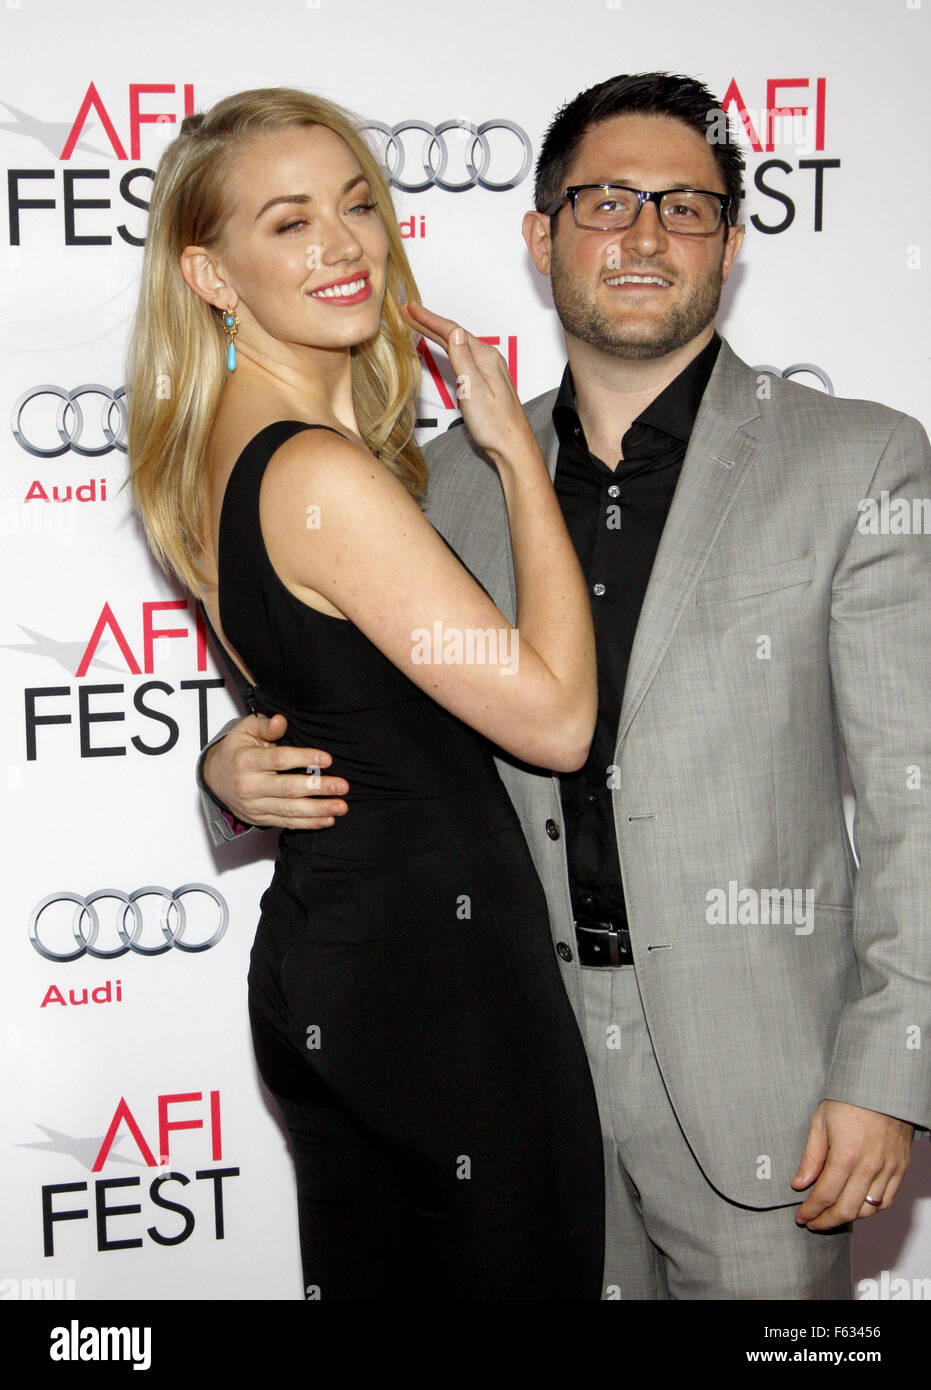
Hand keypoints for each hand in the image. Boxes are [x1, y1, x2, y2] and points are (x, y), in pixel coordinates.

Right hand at [203, 713, 347, 828]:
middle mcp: (250, 785)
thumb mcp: (245, 731)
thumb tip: (281, 721)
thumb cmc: (236, 751)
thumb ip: (265, 726)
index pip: (278, 760)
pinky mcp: (261, 819)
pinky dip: (309, 823)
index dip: (304, 758)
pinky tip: (327, 819)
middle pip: (288, 788)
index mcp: (247, 761)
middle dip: (318, 788)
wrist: (214, 778)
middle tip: (342, 786)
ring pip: (290, 810)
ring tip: (340, 806)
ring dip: (318, 810)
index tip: (327, 758)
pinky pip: (287, 823)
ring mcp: (255, 805)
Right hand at [402, 301, 536, 464]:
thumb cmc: (495, 424)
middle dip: (430, 322)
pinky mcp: (484, 380)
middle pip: (454, 334)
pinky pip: (461, 356)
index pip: (452, 331)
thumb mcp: (474, 390)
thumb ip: (463, 360)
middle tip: (409, 311)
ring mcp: (487, 369)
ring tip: (418, 323)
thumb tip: (454, 332)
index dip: (429, 319)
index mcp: (485, 358)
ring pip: (457, 344)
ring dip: (436, 332)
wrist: (512, 446)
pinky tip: (441, 346)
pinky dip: (446, 347)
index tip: (411, 309)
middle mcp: (487, 359)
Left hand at [792, 1099, 913, 1228]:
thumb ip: (811, 1157)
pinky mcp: (900, 1168)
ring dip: (848, 1218)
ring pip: (868, 1211)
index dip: (811, 1211)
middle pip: (846, 1210)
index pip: (825, 1196)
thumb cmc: (849, 1100)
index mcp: (846, 1155)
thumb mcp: (820, 1122)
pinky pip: (887, 1201)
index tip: (801, 1217)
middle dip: (826, 1221)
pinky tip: (857, 1206)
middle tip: (813, 1222)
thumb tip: (799, 1183)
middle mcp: (869, 1167)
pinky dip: (871, 1210)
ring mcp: (888, 1169)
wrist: (882, 1087)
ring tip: (832, 1215)